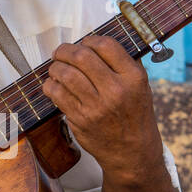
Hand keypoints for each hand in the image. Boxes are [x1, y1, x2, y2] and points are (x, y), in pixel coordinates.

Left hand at [42, 34, 164, 186]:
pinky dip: (50, 85)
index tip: (84, 43)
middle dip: (65, 50)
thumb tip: (97, 43)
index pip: (106, 46)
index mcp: (133, 77)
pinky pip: (57, 94)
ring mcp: (97, 106)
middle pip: (82, 57)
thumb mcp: (141, 87)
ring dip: (55, 67)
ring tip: (55, 67)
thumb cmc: (134, 115)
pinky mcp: (81, 119)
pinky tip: (53, 84)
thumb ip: (123, 65)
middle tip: (60, 52)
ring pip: (66, 74)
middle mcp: (116, 90)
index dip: (90, 40)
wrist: (132, 152)